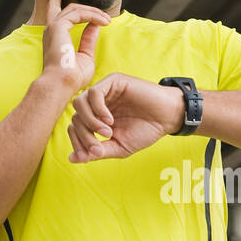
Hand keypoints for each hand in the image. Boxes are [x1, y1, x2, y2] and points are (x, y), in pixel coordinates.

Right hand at [40, 0, 110, 95]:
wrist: (62, 85)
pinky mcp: (58, 26)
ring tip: (107, 19)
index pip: (56, 16)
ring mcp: (53, 27)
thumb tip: (96, 25)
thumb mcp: (85, 56)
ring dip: (93, 11)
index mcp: (54, 37)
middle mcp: (51, 30)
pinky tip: (103, 22)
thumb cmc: (72, 77)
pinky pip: (78, 13)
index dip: (59, 3)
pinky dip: (92, 15)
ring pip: (74, 8)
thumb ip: (88, 39)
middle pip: (57, 5)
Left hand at [66, 72, 184, 161]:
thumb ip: (97, 151)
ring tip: (107, 132)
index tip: (87, 155)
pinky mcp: (113, 81)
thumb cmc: (145, 131)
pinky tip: (109, 120)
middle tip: (99, 146)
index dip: (76, 142)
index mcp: (96, 117)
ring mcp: (104, 90)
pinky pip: (93, 93)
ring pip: (79, 103)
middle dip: (84, 135)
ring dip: (89, 122)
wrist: (168, 118)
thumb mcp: (119, 147)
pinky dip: (97, 109)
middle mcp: (97, 103)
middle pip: (75, 116)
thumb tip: (72, 159)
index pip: (75, 126)